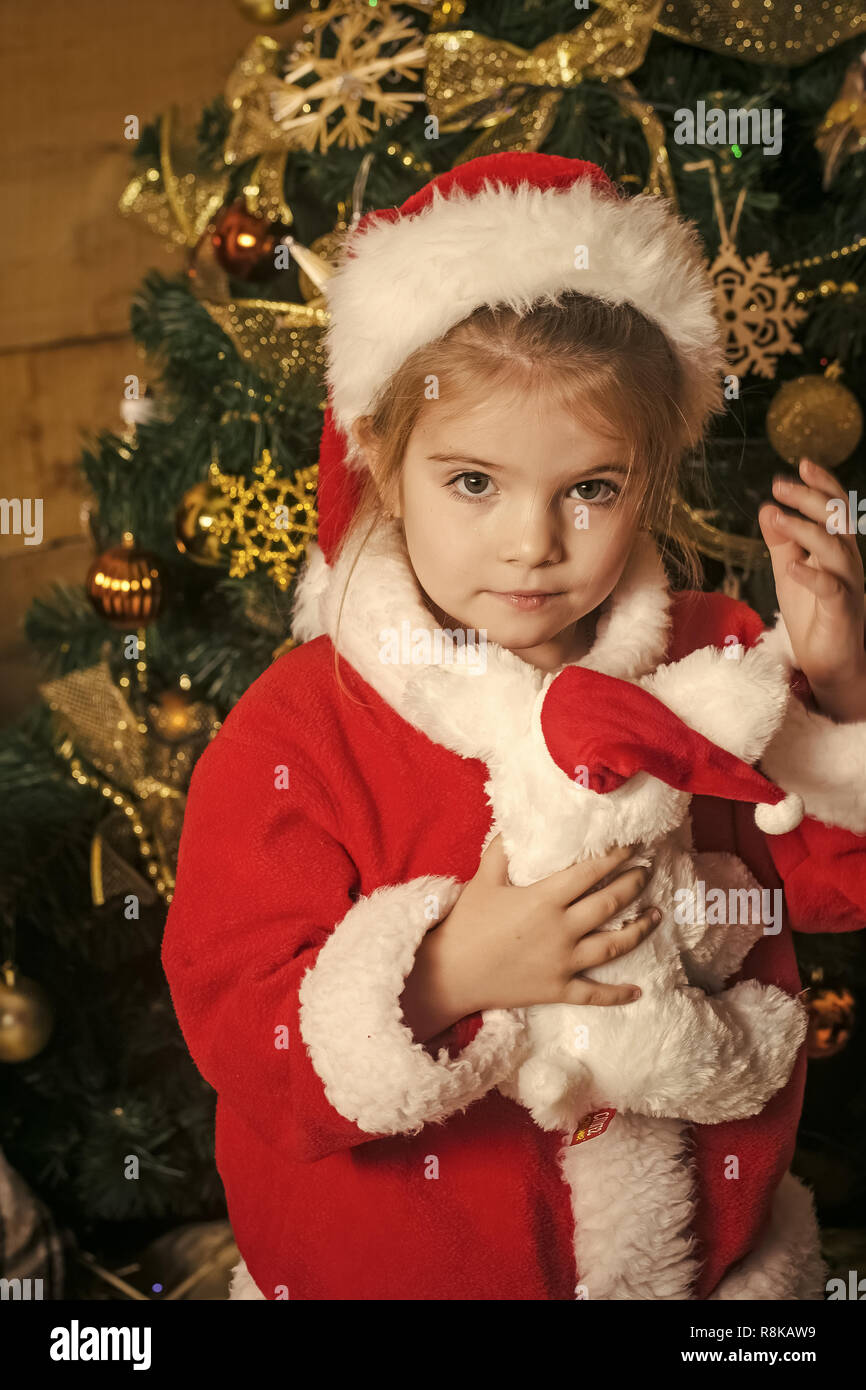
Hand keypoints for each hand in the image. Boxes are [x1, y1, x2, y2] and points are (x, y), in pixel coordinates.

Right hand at [435, 835, 660, 1017]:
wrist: (449, 974)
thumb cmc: (466, 923)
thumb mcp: (483, 878)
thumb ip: (503, 849)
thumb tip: (517, 823)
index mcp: (545, 899)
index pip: (591, 871)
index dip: (615, 855)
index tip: (633, 844)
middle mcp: (561, 929)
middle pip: (610, 903)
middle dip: (633, 884)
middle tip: (648, 870)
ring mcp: (563, 962)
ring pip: (614, 945)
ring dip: (640, 928)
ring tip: (656, 914)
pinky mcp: (557, 989)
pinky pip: (595, 993)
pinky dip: (618, 994)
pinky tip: (638, 991)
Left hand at [758, 457, 865, 720]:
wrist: (832, 665)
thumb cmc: (815, 616)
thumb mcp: (790, 572)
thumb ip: (782, 542)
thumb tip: (766, 508)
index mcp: (837, 549)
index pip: (835, 509)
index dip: (821, 484)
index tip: (800, 464)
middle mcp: (847, 563)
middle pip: (836, 521)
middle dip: (809, 499)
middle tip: (780, 485)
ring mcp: (847, 586)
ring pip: (834, 549)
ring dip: (805, 530)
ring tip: (776, 516)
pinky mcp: (841, 611)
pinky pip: (830, 588)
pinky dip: (811, 575)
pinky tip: (792, 566)